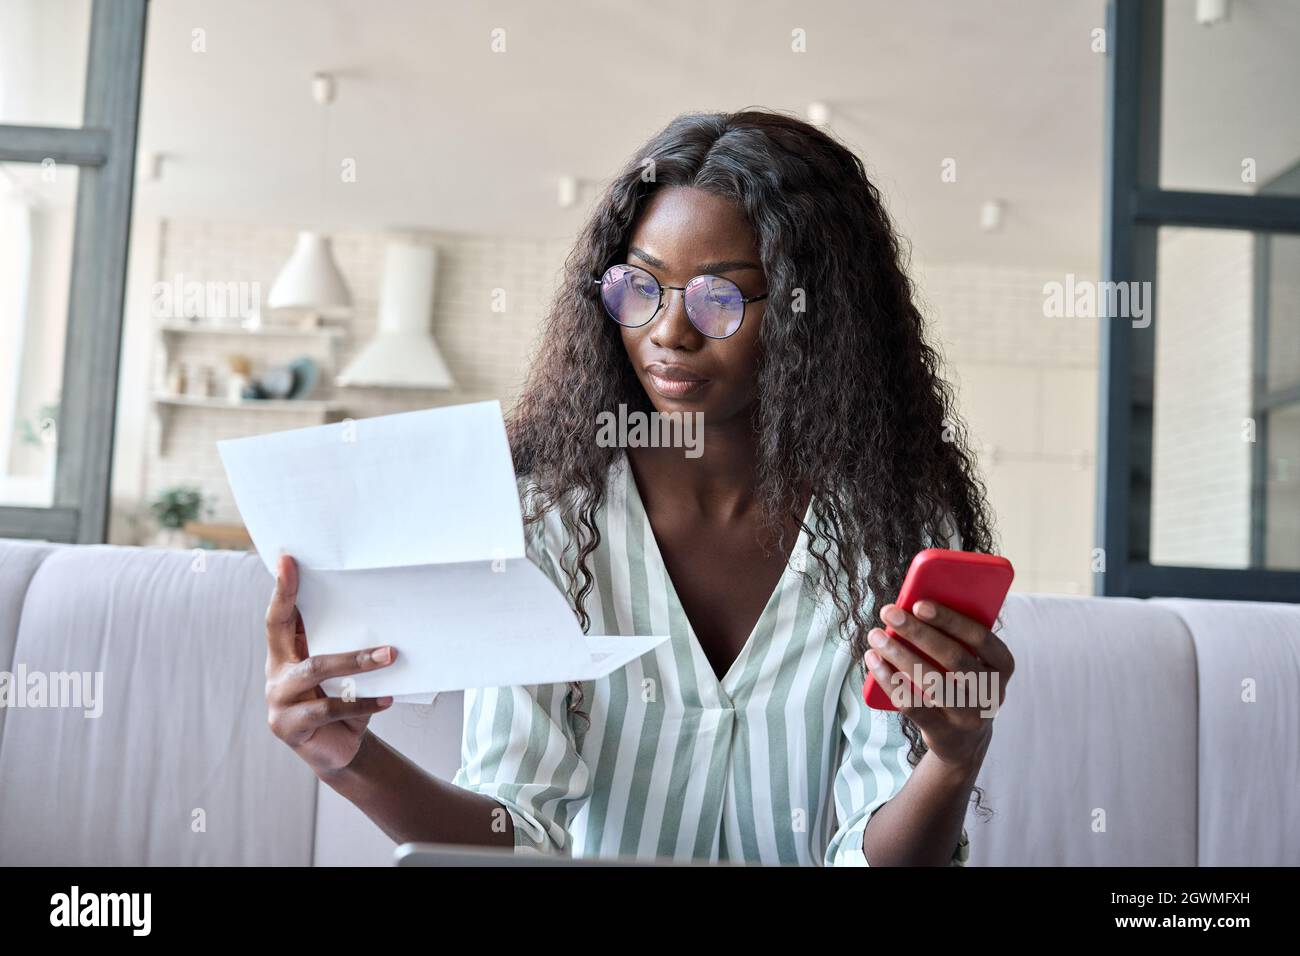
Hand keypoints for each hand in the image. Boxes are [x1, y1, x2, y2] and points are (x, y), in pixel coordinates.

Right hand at [264, 554, 396, 776]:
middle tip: (328, 580)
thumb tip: (382, 614)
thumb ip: (344, 647)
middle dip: (298, 602)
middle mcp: (276, 672)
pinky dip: (361, 703)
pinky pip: (327, 708)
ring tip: (390, 656)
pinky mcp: (288, 726)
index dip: (282, 588)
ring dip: (356, 661)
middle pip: (281, 630)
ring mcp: (278, 699)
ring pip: (315, 669)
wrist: (338, 750)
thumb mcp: (342, 673)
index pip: (279, 615)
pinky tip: (386, 700)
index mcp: (285, 653)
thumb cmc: (342, 700)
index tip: (287, 559)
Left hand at [862, 600, 1014, 770]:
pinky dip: (889, 680)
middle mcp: (991, 692)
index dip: (950, 620)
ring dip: (898, 654)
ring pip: (930, 681)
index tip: (919, 604)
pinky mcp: (944, 732)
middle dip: (917, 632)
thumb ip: (957, 638)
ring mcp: (969, 716)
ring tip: (876, 635)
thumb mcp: (972, 663)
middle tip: (888, 612)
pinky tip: (874, 662)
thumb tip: (912, 605)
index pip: (980, 637)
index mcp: (1002, 666)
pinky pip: (912, 704)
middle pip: (953, 657)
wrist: (964, 741)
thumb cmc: (962, 685)